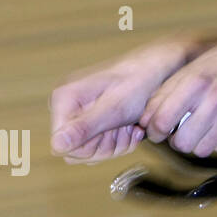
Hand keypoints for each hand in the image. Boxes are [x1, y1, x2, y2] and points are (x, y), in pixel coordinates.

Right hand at [50, 40, 190, 162]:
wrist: (161, 66)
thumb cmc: (142, 79)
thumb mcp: (115, 108)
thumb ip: (85, 127)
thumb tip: (56, 145)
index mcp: (63, 98)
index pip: (61, 146)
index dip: (91, 148)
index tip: (114, 132)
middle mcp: (66, 105)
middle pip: (76, 151)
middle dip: (106, 146)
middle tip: (126, 128)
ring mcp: (79, 110)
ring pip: (90, 149)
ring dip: (115, 144)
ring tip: (131, 126)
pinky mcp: (92, 115)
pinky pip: (99, 142)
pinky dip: (119, 139)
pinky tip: (131, 127)